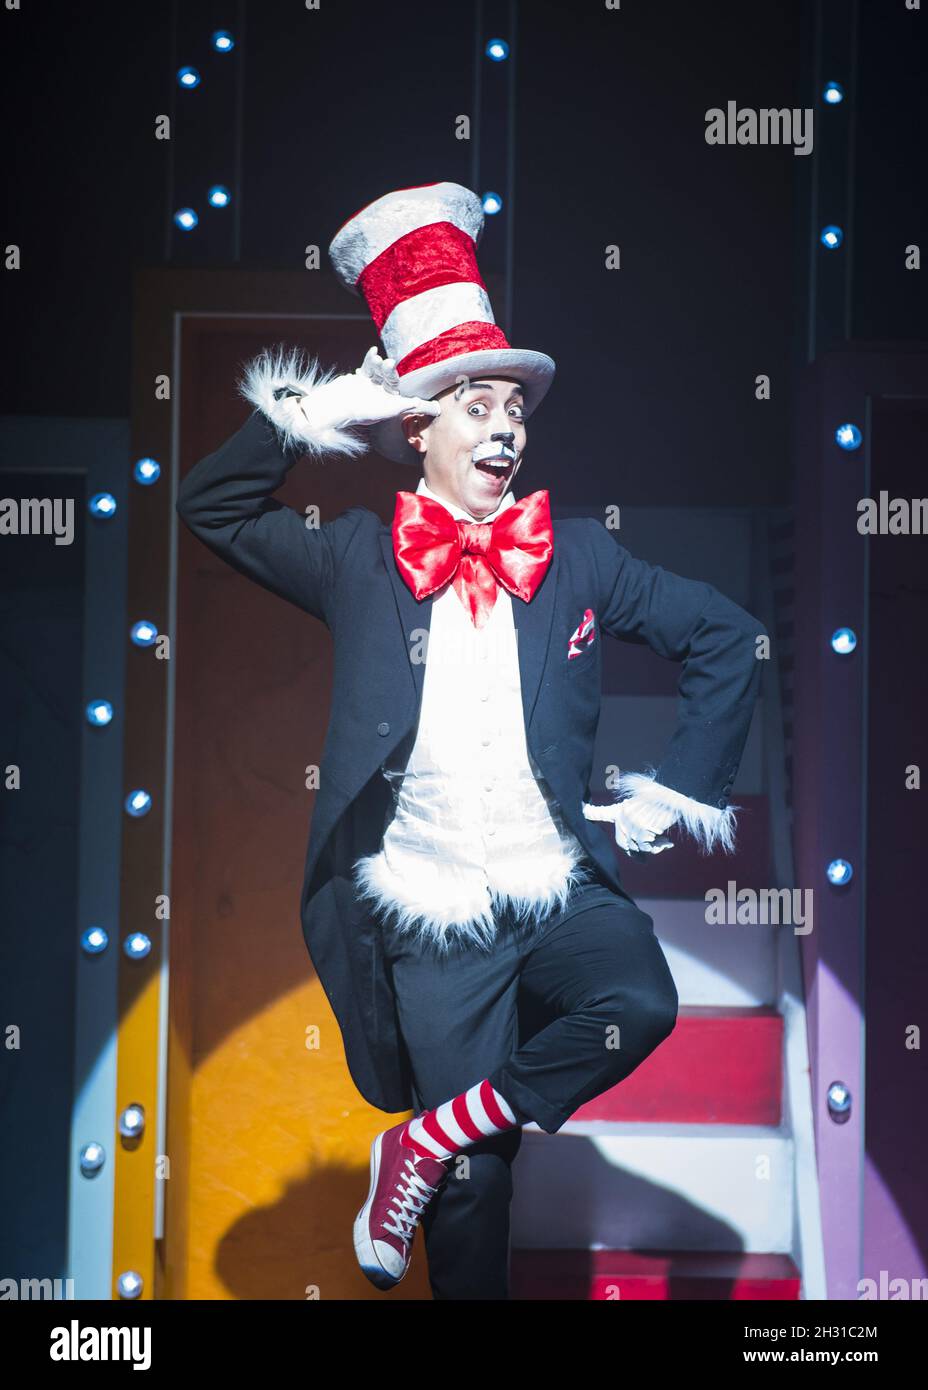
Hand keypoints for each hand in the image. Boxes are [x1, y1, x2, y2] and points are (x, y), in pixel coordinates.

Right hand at [299, 346, 440, 432]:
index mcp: (390, 404)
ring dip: (379, 365)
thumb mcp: (394, 408)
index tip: (417, 377)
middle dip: (390, 371)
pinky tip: (372, 350)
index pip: (406, 394)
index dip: (412, 386)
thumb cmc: (365, 410)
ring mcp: (370, 387)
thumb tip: (438, 409)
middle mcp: (381, 396)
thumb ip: (415, 406)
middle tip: (389, 362)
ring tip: (378, 359)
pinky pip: (367, 367)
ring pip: (379, 372)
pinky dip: (370, 359)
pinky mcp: (359, 380)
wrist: (337, 405)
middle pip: (391, 379)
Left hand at [582, 799, 676, 854]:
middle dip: (637, 853)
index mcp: (621, 809)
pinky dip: (659, 848)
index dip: (590, 812)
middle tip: (651, 855)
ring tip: (664, 841)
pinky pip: (647, 847)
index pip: (601, 812)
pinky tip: (668, 843)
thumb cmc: (664, 802)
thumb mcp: (646, 811)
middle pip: (623, 843)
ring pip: (637, 847)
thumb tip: (641, 856)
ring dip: (653, 848)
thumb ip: (638, 830)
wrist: (675, 795)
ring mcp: (632, 822)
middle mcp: (623, 815)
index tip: (580, 808)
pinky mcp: (642, 828)